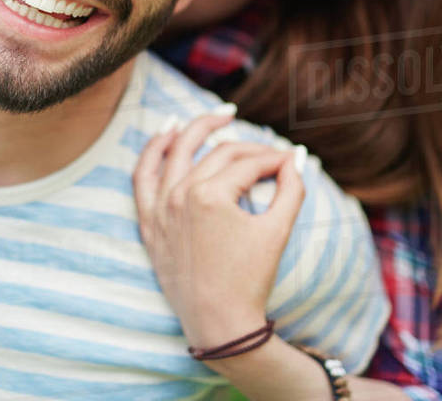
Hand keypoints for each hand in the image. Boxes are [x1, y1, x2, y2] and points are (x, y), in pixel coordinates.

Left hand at [133, 106, 305, 350]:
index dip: (275, 160)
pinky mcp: (150, 223)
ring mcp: (160, 208)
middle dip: (250, 150)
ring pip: (177, 153)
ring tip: (220, 116)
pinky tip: (168, 133)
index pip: (248, 163)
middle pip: (219, 155)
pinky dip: (153, 151)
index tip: (293, 163)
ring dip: (195, 130)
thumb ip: (291, 188)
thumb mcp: (277, 231)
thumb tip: (297, 158)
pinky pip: (143, 176)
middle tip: (272, 154)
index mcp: (210, 195)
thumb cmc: (250, 280)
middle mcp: (179, 195)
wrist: (219, 325)